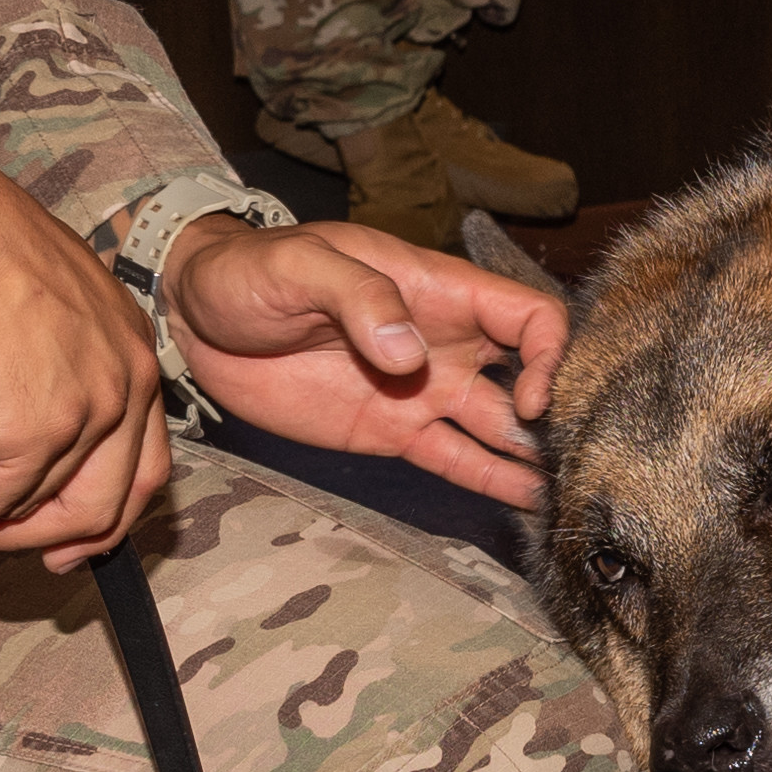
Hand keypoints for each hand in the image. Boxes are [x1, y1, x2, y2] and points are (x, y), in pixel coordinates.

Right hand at [0, 123, 167, 565]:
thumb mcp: (28, 308)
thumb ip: (34, 372)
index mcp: (129, 344)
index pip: (142, 456)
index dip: (103, 512)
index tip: (62, 543)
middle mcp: (128, 376)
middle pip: (111, 501)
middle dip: (42, 533)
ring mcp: (91, 407)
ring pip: (40, 504)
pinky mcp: (40, 429)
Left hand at [166, 215, 564, 506]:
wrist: (193, 316)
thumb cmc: (250, 271)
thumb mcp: (301, 267)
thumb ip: (360, 300)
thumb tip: (410, 355)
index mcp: (438, 290)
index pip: (529, 317)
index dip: (551, 357)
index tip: (535, 400)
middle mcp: (446, 343)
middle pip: (529, 378)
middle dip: (558, 416)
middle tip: (577, 462)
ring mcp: (421, 392)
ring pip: (498, 427)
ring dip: (532, 457)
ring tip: (569, 497)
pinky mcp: (390, 432)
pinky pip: (453, 458)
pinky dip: (490, 481)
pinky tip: (528, 504)